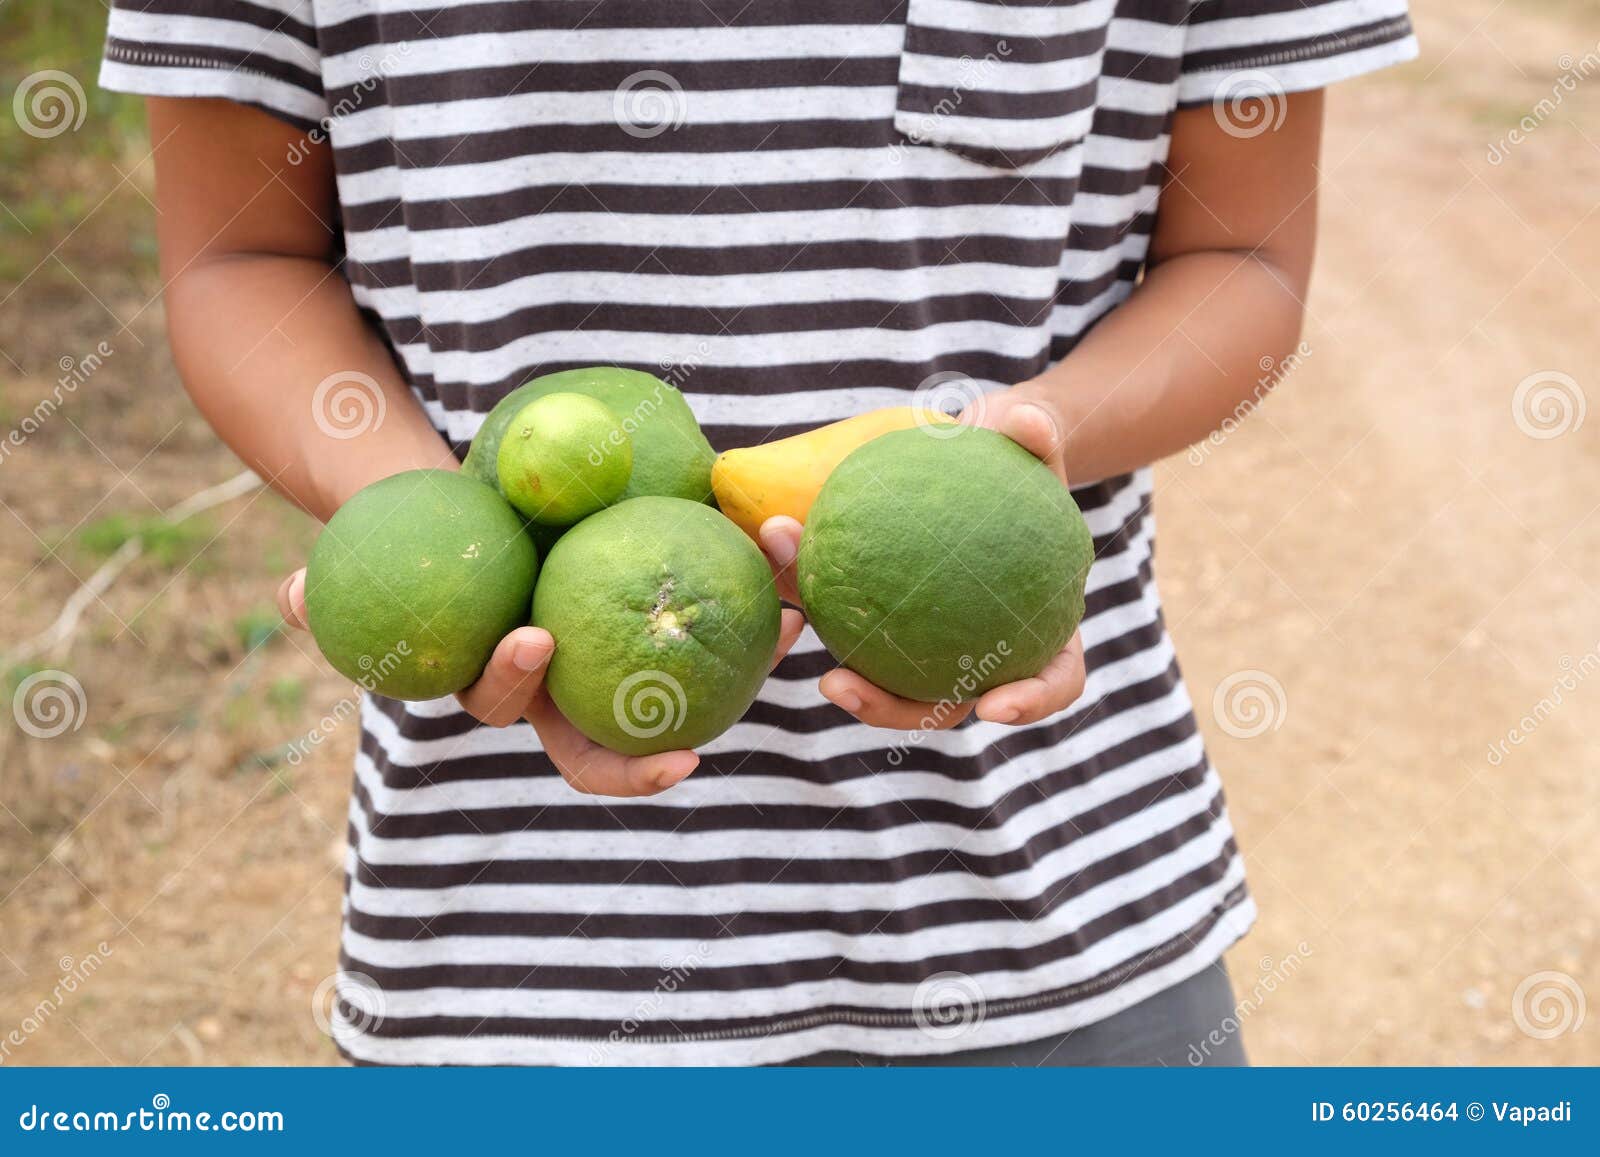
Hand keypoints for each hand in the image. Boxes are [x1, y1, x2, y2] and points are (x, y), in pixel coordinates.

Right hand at [279, 568, 804, 796]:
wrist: (499, 510)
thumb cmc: (441, 531)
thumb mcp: (392, 547)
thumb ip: (341, 582)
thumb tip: (287, 597)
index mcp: (508, 682)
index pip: (514, 712)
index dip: (522, 690)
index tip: (539, 639)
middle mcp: (571, 692)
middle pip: (606, 752)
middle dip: (641, 765)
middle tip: (687, 751)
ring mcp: (630, 663)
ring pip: (690, 684)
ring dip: (743, 666)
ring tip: (788, 628)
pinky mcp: (680, 619)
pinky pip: (726, 620)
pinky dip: (762, 595)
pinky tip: (795, 560)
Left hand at [757, 395, 1087, 729]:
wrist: (978, 454)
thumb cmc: (1016, 454)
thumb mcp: (1031, 437)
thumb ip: (1035, 430)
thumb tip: (1024, 422)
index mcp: (1044, 622)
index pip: (1054, 679)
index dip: (1032, 701)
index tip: (994, 708)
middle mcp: (990, 649)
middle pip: (950, 704)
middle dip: (896, 711)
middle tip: (847, 686)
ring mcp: (935, 645)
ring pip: (895, 686)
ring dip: (855, 686)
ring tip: (818, 670)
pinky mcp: (887, 621)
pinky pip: (856, 624)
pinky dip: (822, 606)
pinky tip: (786, 563)